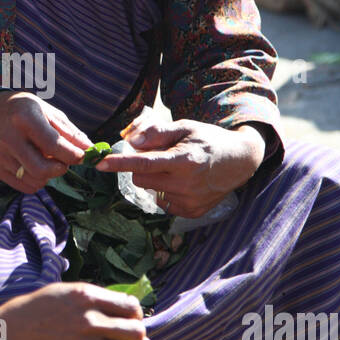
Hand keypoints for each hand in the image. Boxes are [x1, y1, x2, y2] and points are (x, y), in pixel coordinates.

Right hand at [0, 91, 89, 192]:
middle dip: (60, 169)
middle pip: (42, 169)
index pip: (53, 145)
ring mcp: (0, 155)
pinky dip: (37, 180)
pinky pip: (25, 186)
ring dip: (49, 175)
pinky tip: (35, 165)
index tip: (81, 156)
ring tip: (47, 160)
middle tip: (63, 161)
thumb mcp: (50, 113)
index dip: (72, 155)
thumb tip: (91, 150)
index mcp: (24, 118)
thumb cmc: (27, 112)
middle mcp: (9, 137)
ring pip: (35, 181)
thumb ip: (71, 133)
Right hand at [0, 281, 179, 339]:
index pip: (132, 308)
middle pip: (135, 333)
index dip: (134, 316)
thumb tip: (141, 328)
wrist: (6, 338)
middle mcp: (87, 321)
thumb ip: (102, 304)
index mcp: (85, 297)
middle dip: (133, 337)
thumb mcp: (66, 294)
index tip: (124, 322)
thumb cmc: (38, 312)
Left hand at [96, 114, 264, 218]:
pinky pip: (163, 202)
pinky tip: (182, 181)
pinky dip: (165, 191)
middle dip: (140, 167)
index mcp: (184, 160)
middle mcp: (186, 184)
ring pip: (150, 191)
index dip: (119, 164)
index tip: (99, 164)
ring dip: (154, 179)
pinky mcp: (191, 212)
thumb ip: (157, 133)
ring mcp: (189, 201)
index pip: (144, 163)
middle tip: (157, 155)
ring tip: (174, 168)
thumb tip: (131, 141)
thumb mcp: (185, 127)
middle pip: (140, 179)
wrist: (240, 161)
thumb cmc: (208, 140)